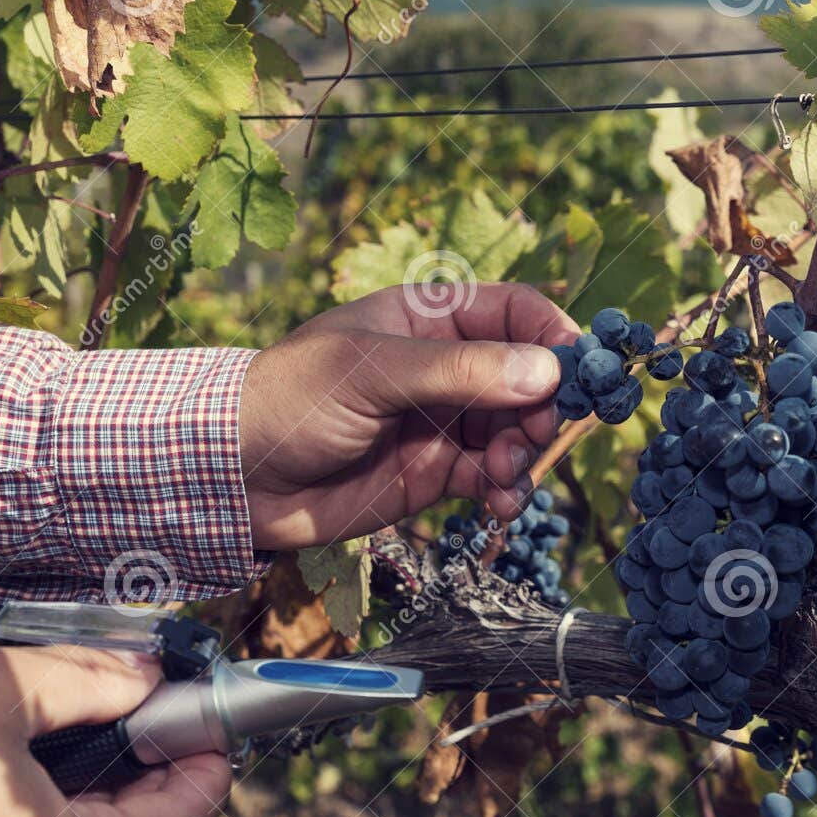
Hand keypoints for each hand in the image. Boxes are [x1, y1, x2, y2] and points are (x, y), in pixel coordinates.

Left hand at [240, 283, 578, 547]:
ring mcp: (440, 423)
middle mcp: (443, 369)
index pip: (514, 312)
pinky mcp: (433, 475)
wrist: (237, 478)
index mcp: (426, 319)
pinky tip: (499, 505)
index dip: (553, 336)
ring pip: (516, 431)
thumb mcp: (373, 372)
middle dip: (544, 406)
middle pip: (528, 377)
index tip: (579, 371)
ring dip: (526, 453)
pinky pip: (491, 479)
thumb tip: (547, 372)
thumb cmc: (292, 400)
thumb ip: (459, 372)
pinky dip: (506, 491)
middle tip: (537, 435)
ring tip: (504, 473)